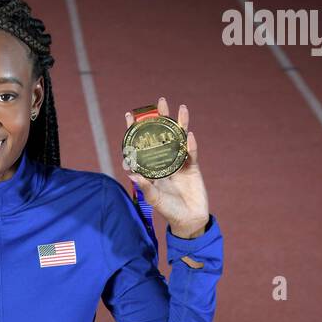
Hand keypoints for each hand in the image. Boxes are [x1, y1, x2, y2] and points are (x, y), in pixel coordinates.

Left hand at [123, 96, 209, 237]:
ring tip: (180, 107)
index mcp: (151, 168)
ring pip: (179, 139)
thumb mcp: (155, 199)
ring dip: (180, 124)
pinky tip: (189, 135)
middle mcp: (164, 161)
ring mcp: (179, 162)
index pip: (142, 145)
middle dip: (161, 119)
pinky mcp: (192, 166)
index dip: (136, 132)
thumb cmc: (169, 211)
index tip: (129, 115)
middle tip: (159, 102)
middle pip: (162, 136)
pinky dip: (190, 145)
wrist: (189, 219)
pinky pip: (191, 153)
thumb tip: (130, 172)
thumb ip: (145, 186)